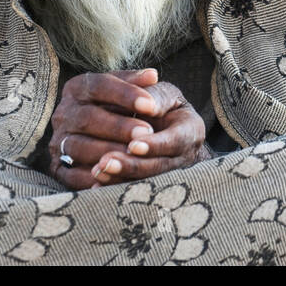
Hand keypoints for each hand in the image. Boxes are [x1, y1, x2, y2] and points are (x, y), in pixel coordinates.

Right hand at [47, 67, 175, 189]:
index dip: (125, 94)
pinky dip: (93, 177)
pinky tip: (117, 176)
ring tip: (134, 154)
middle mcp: (63, 114)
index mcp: (77, 88)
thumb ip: (139, 84)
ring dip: (107, 151)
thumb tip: (152, 76)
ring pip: (78, 146)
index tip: (150, 104)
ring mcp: (58, 141)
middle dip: (118, 126)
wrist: (108, 139)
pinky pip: (72, 175)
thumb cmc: (125, 110)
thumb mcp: (131, 91)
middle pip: (87, 118)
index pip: (98, 85)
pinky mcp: (58, 168)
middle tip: (146, 131)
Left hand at [90, 81, 208, 186]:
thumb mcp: (162, 94)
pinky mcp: (153, 185)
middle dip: (132, 165)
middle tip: (106, 162)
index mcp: (190, 131)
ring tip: (97, 171)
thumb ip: (155, 97)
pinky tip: (95, 185)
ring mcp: (171, 175)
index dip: (154, 145)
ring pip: (146, 182)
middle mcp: (184, 157)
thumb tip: (147, 104)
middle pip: (158, 167)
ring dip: (120, 179)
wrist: (164, 125)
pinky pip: (134, 190)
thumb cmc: (160, 104)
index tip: (133, 145)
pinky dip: (114, 188)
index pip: (174, 141)